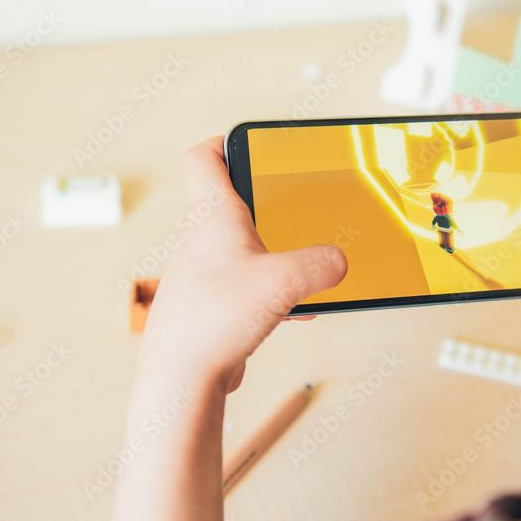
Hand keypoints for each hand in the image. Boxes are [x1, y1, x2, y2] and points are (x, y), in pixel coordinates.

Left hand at [136, 136, 347, 393]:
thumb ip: (320, 265)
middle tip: (292, 204)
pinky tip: (295, 309)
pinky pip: (245, 286)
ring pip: (239, 248)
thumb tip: (339, 262)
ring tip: (302, 263)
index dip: (225, 143)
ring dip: (270, 252)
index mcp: (212, 215)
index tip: (251, 144)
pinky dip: (270, 291)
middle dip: (263, 202)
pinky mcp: (210, 307)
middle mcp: (201, 239)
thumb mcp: (283, 282)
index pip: (204, 157)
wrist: (181, 378)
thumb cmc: (214, 319)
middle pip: (227, 202)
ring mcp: (203, 274)